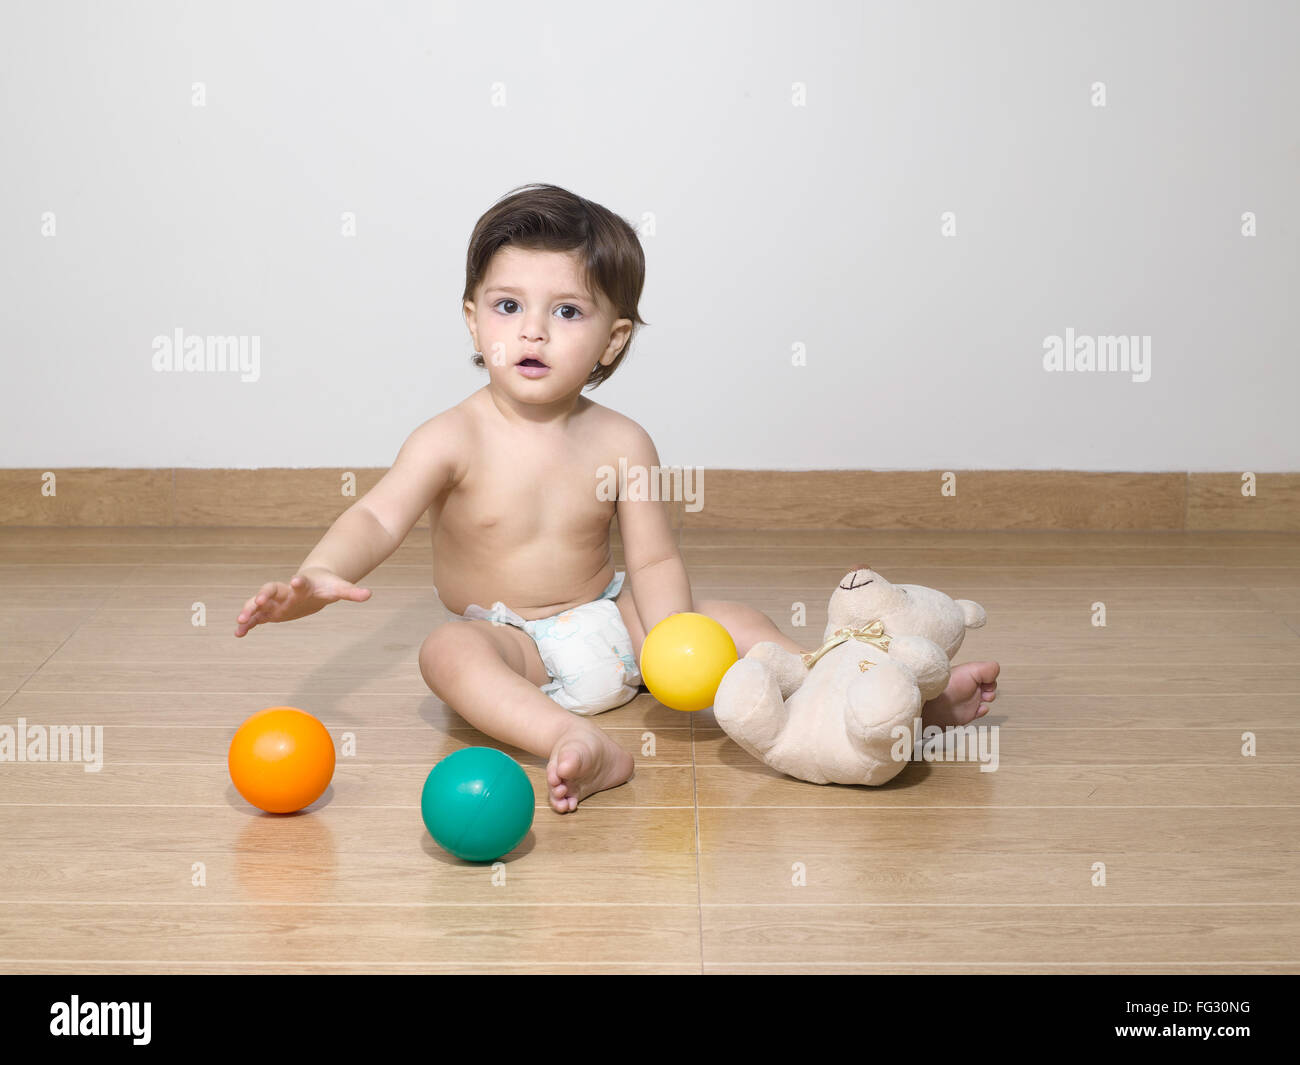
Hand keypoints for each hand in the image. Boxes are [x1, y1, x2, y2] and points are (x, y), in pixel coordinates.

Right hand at [234, 568, 371, 636]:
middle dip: (264, 595)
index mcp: (302, 584)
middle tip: (258, 601)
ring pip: (258, 604)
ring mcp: (274, 600)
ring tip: (240, 622)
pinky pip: (255, 617)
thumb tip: (369, 594)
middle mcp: (284, 590)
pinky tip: (238, 635)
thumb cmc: (327, 586)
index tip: (296, 580)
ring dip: (249, 611)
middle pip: (271, 590)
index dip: (298, 581)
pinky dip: (247, 625)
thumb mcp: (339, 589)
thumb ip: (352, 592)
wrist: (312, 583)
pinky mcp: (269, 611)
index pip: (299, 581)